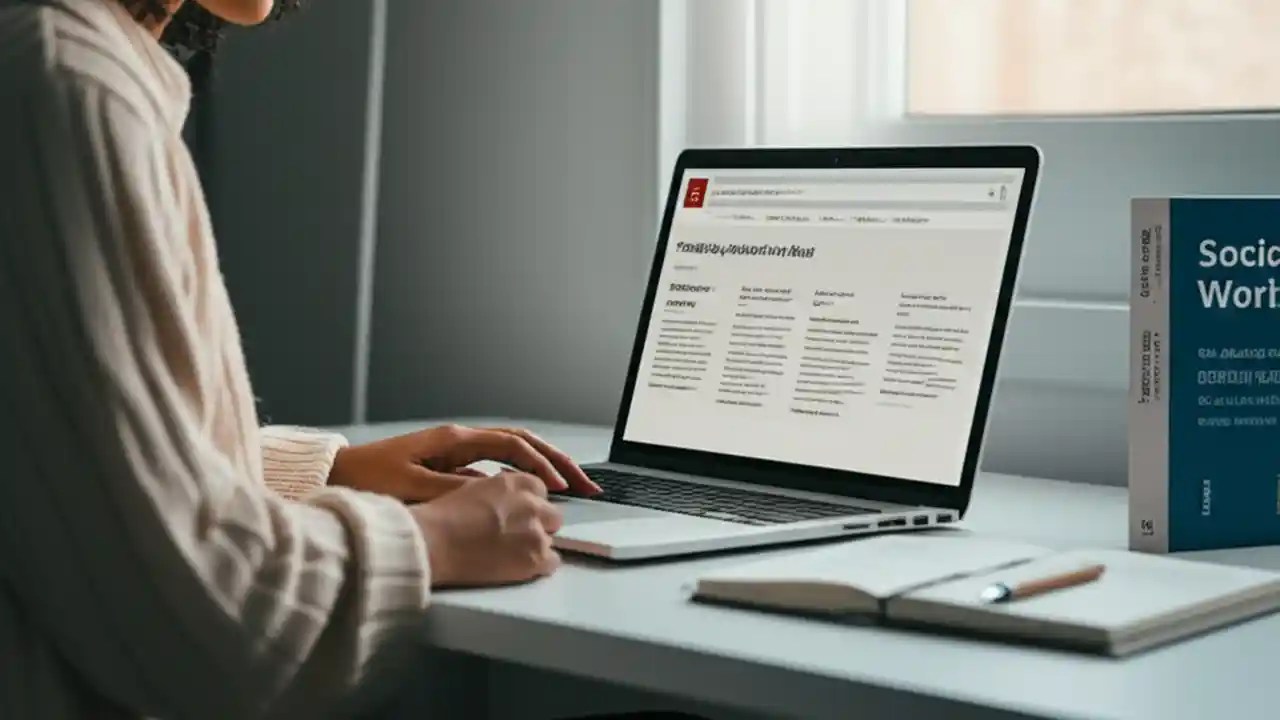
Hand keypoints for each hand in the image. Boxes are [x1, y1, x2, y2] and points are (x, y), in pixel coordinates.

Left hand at [328, 424, 599, 502]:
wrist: (336, 474)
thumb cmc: (367, 480)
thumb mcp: (411, 488)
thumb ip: (455, 490)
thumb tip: (494, 493)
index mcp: (454, 440)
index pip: (513, 446)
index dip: (543, 465)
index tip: (564, 486)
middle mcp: (460, 440)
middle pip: (522, 443)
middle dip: (558, 461)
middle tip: (587, 484)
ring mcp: (457, 451)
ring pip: (513, 453)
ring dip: (544, 468)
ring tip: (572, 486)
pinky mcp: (450, 465)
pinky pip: (497, 467)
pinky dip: (521, 476)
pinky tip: (534, 493)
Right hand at [411, 471, 562, 586]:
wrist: (432, 543)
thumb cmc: (443, 517)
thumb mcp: (477, 487)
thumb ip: (503, 491)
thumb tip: (514, 501)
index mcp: (516, 482)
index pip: (541, 491)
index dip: (529, 505)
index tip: (517, 515)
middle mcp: (532, 503)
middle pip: (552, 516)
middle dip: (538, 525)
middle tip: (515, 536)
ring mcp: (536, 531)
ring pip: (552, 540)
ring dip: (536, 546)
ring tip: (512, 555)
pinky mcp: (535, 558)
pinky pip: (552, 562)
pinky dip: (539, 566)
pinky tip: (518, 567)